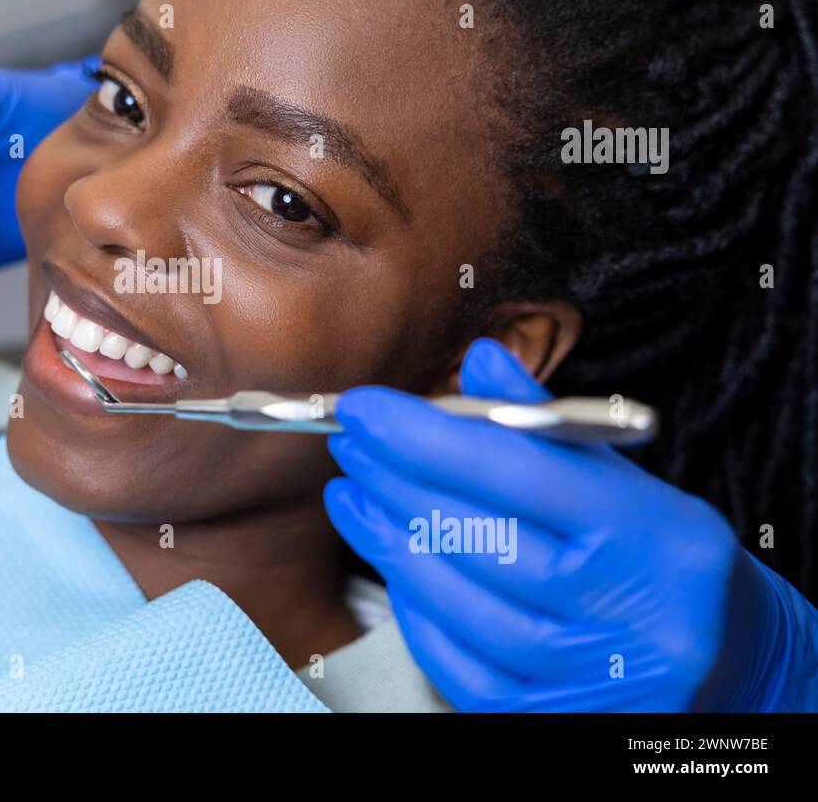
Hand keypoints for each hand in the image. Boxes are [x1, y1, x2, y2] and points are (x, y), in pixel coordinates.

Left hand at [325, 338, 816, 710]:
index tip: (364, 406)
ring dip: (389, 537)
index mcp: (655, 535)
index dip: (426, 435)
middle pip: (478, 535)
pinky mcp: (550, 718)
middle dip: (395, 479)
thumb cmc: (659, 558)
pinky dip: (412, 605)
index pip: (518, 471)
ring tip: (355, 492)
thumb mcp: (626, 481)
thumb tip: (480, 358)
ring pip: (458, 600)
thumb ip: (547, 425)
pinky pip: (455, 661)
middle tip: (350, 441)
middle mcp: (629, 612)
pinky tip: (390, 559)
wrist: (727, 664)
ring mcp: (590, 676)